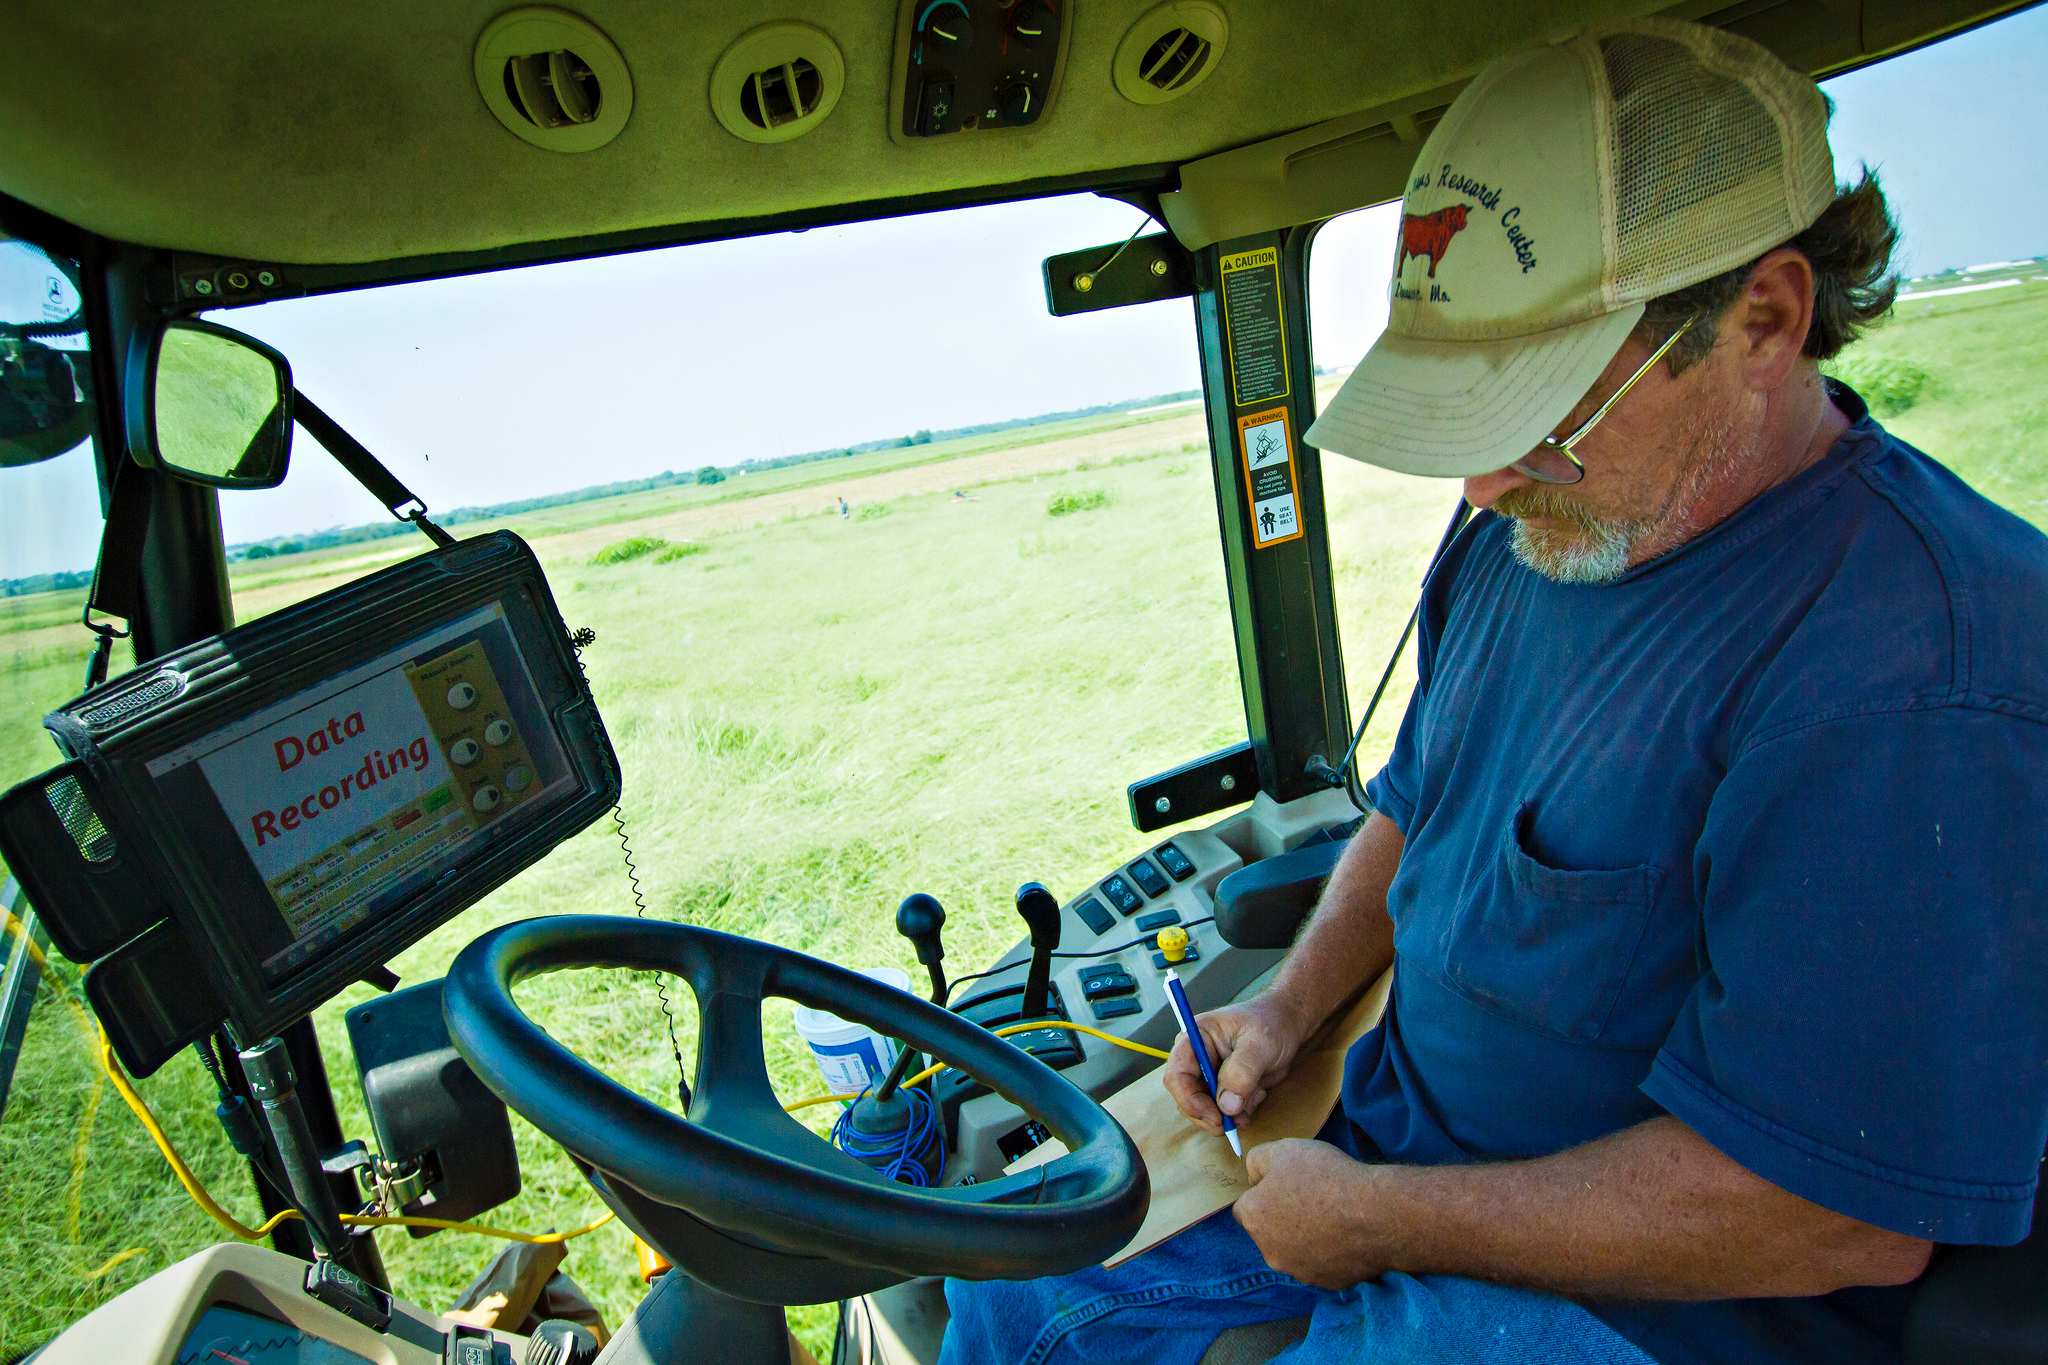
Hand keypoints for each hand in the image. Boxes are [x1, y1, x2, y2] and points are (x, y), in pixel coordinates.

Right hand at [1162, 992, 1310, 1133]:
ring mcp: (1209, 1074)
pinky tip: (1257, 1094)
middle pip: (1186, 1097)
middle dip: (1209, 1114)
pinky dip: (1240, 1113)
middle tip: (1232, 1124)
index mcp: (1195, 1038)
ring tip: (1254, 1098)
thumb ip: (1241, 1072)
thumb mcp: (1260, 1044)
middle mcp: (1196, 1058)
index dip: (1190, 1100)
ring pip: (1203, 1108)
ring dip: (1227, 1115)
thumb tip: (1227, 1106)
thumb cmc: (1271, 1023)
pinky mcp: (1224, 1088)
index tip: (1215, 1118)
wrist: (1288, 1024)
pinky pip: (1223, 1111)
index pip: (1177, 1074)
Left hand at [1235, 1138, 1382, 1287]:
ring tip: (1332, 1218)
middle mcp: (1269, 1252)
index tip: (1289, 1185)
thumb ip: (1257, 1161)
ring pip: (1294, 1251)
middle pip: (1269, 1232)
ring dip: (1305, 1238)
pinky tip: (1346, 1236)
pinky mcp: (1325, 1284)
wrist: (1376, 1215)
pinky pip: (1321, 1265)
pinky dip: (1328, 1253)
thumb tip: (1254, 1178)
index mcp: (1254, 1219)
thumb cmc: (1327, 1177)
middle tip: (1312, 1200)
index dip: (1266, 1193)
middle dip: (1283, 1218)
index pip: (1246, 1207)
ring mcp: (1298, 1272)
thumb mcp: (1285, 1149)